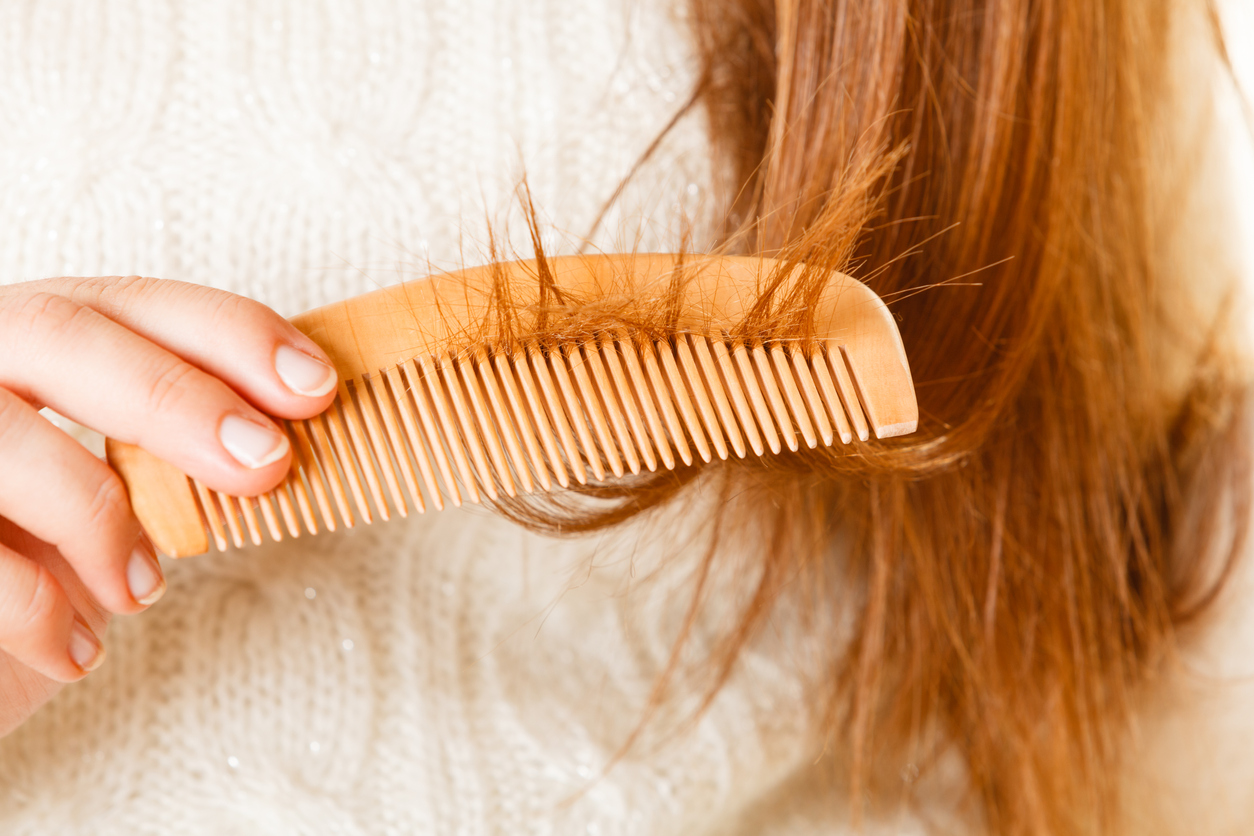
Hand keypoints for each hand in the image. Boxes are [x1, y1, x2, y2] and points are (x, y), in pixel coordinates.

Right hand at [0, 276, 337, 734]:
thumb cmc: (41, 563)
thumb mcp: (121, 497)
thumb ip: (183, 455)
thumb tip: (301, 443)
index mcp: (34, 342)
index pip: (134, 305)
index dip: (229, 334)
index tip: (317, 387)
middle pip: (59, 333)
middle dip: (174, 396)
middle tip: (264, 466)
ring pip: (4, 435)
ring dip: (97, 513)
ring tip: (146, 589)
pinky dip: (35, 609)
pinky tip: (80, 651)